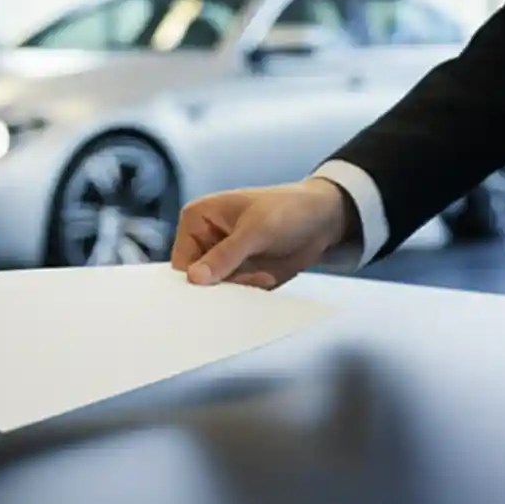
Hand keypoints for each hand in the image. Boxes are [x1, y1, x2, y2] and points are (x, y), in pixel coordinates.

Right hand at [171, 178, 351, 289]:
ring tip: (263, 275)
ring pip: (215, 290)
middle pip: (196, 279)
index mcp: (196, 219)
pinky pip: (232, 293)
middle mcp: (204, 240)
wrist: (323, 219)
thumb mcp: (256, 231)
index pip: (181, 261)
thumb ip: (225, 256)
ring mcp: (221, 258)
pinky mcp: (239, 273)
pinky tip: (266, 278)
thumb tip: (194, 279)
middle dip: (220, 286)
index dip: (196, 280)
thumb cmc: (287, 210)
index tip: (218, 288)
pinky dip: (247, 292)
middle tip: (247, 281)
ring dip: (238, 289)